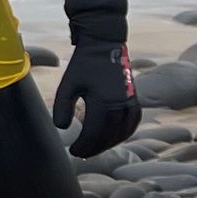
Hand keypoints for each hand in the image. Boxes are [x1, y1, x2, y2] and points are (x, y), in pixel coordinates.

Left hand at [52, 42, 139, 156]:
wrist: (104, 45)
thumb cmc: (84, 65)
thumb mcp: (68, 85)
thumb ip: (62, 108)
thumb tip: (62, 128)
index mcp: (103, 102)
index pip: (93, 133)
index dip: (83, 146)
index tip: (73, 151)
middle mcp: (120, 104)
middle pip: (108, 136)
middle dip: (94, 148)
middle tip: (81, 153)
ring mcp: (130, 102)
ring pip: (123, 132)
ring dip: (109, 143)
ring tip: (95, 148)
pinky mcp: (134, 99)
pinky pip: (132, 123)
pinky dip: (124, 134)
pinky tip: (113, 138)